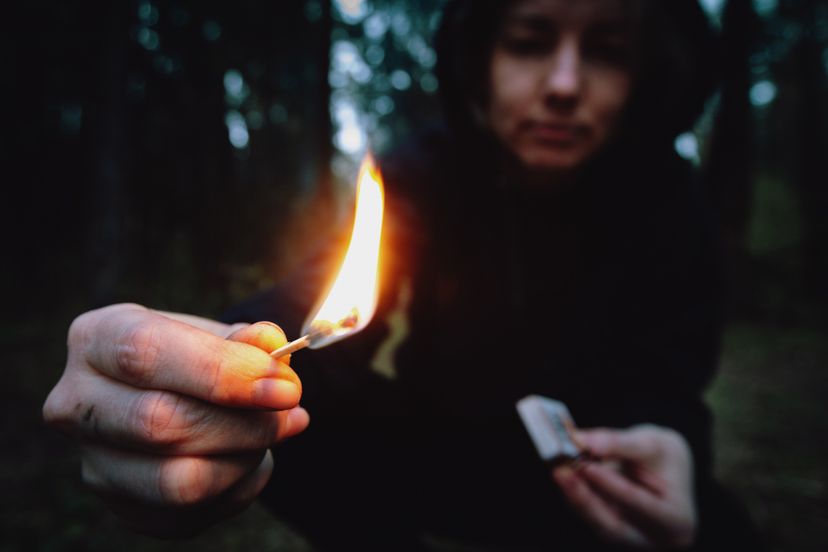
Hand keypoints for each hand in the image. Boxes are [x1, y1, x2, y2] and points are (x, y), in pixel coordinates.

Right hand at [43, 304, 308, 536]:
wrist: (174, 394)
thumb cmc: (195, 356)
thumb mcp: (218, 333)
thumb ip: (246, 339)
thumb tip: (270, 344)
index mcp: (96, 338)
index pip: (144, 354)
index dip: (221, 371)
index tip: (282, 384)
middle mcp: (77, 402)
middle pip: (159, 422)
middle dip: (243, 421)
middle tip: (292, 409)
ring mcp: (94, 461)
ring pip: (177, 479)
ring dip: (244, 457)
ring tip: (272, 432)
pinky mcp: (121, 507)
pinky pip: (191, 513)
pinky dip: (238, 487)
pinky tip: (251, 459)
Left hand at [552, 424, 695, 548]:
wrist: (661, 467)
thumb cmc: (663, 456)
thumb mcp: (651, 443)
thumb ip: (620, 443)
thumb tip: (585, 441)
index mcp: (677, 521)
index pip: (642, 506)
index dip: (613, 487)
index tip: (588, 466)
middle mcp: (651, 539)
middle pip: (612, 527)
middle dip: (584, 499)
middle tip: (561, 472)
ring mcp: (627, 538)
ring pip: (594, 522)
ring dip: (573, 495)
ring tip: (559, 467)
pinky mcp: (606, 529)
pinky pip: (586, 514)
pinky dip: (573, 493)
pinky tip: (563, 471)